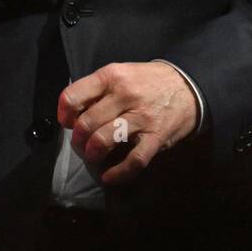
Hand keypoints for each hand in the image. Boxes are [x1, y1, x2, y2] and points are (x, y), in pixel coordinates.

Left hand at [58, 61, 198, 185]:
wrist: (187, 86)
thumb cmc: (147, 81)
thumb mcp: (121, 73)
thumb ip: (98, 90)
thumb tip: (72, 113)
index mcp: (112, 76)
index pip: (74, 96)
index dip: (64, 114)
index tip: (67, 122)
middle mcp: (125, 94)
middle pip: (86, 123)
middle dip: (77, 140)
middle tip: (81, 144)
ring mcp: (141, 117)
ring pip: (104, 140)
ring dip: (92, 154)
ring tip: (93, 155)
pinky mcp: (156, 137)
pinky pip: (134, 161)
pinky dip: (118, 173)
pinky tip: (109, 177)